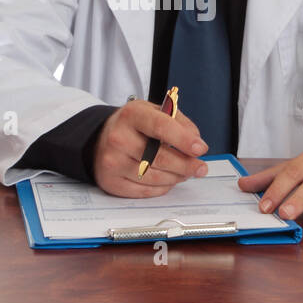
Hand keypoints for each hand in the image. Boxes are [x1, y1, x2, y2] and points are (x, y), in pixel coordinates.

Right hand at [92, 99, 208, 197]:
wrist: (101, 139)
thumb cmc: (134, 126)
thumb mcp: (155, 111)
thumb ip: (179, 122)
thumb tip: (196, 143)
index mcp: (132, 115)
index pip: (161, 127)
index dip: (184, 140)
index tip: (201, 149)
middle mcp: (119, 138)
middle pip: (160, 157)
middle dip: (186, 165)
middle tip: (200, 168)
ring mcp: (113, 162)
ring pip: (156, 177)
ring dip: (176, 177)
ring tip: (184, 172)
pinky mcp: (112, 182)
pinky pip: (146, 191)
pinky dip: (163, 187)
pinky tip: (167, 179)